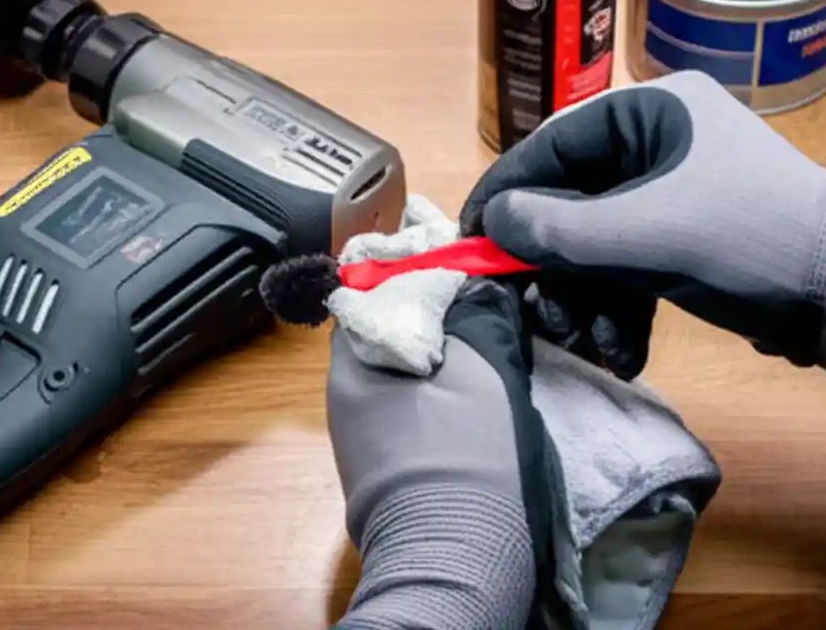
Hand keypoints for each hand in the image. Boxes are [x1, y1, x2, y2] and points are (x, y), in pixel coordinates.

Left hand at [328, 280, 552, 629]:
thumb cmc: (464, 455)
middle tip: (481, 306)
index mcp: (350, 360)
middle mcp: (342, 394)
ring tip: (483, 349)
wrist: (456, 558)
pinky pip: (404, 409)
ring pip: (398, 370)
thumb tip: (475, 280)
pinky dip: (432, 395)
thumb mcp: (482, 368)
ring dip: (434, 355)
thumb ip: (474, 312)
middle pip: (387, 330)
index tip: (461, 266)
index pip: (373, 290)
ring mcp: (358, 435)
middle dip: (429, 314)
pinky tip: (467, 400)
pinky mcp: (380, 467)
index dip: (416, 272)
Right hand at [461, 71, 825, 388]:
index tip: (469, 240)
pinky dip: (621, 309)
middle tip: (534, 313)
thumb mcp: (641, 235)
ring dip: (586, 300)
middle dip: (555, 269)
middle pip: (574, 203)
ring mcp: (679, 194)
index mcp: (654, 112)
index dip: (506, 194)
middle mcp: (663, 143)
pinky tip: (620, 354)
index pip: (554, 145)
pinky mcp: (692, 240)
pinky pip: (633, 266)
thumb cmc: (746, 243)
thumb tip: (490, 220)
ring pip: (601, 243)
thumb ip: (555, 227)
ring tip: (586, 345)